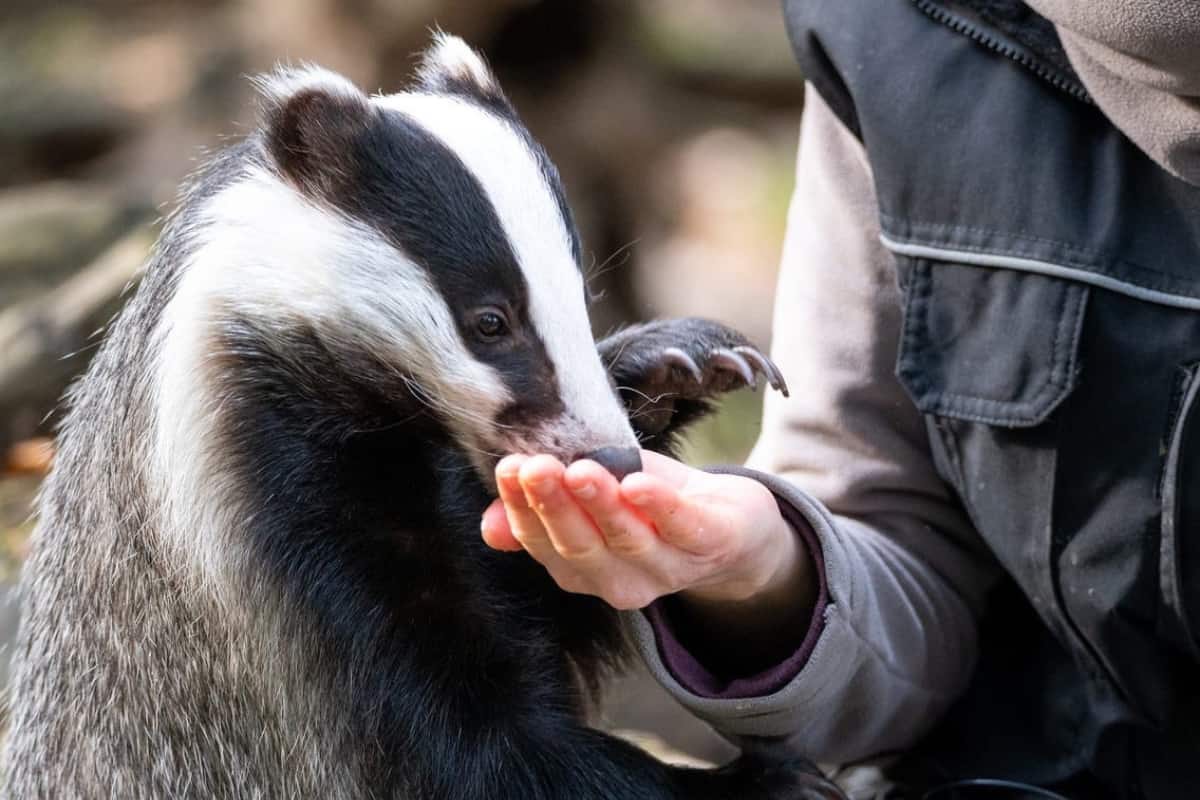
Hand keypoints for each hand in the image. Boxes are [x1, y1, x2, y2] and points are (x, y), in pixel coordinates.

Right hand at [481, 450, 814, 627]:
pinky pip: (682, 528)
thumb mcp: (593, 500)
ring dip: (601, 506)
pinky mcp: (712, 543)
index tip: (508, 469)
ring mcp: (669, 568)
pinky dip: (659, 507)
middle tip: (536, 468)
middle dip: (555, 508)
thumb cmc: (651, 505)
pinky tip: (638, 484)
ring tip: (580, 471)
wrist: (735, 524)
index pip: (544, 544)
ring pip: (627, 541)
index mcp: (586, 569)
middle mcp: (621, 581)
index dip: (523, 510)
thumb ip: (545, 509)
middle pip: (581, 549)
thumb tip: (489, 526)